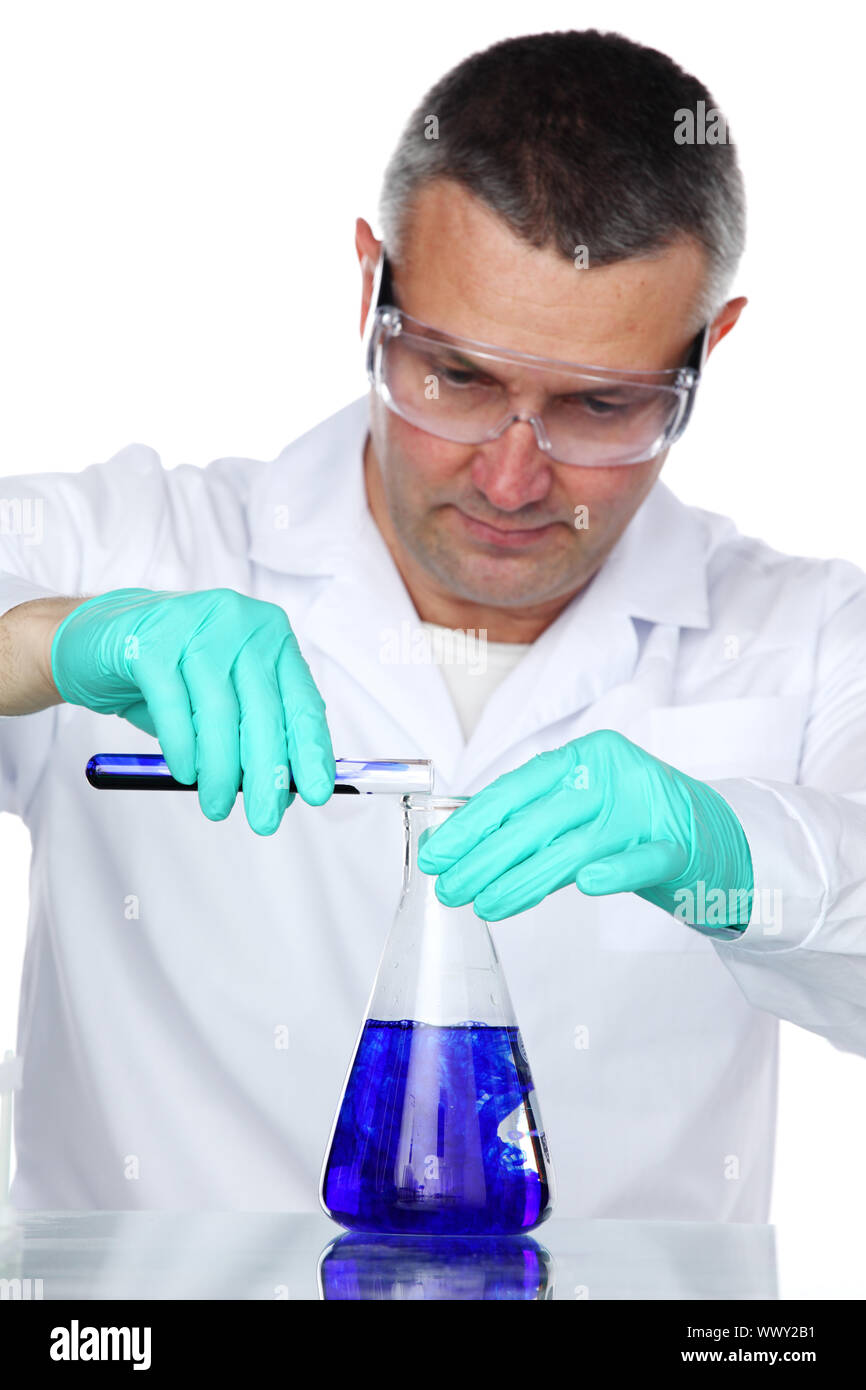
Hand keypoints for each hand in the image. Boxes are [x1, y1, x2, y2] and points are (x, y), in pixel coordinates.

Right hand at [51, 587, 334, 833]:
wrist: (97, 639)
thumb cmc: (172, 677)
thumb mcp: (222, 702)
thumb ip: (253, 735)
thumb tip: (285, 791)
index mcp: (271, 637)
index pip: (302, 700)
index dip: (311, 750)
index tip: (316, 793)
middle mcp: (240, 622)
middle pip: (263, 710)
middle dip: (267, 774)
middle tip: (265, 821)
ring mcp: (196, 624)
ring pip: (219, 712)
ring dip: (221, 770)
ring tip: (218, 806)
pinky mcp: (151, 639)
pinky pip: (173, 704)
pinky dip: (182, 746)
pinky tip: (185, 774)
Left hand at [417, 729, 752, 925]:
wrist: (715, 840)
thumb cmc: (631, 826)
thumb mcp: (579, 812)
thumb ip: (528, 823)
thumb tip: (454, 844)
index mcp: (584, 758)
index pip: (518, 788)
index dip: (473, 822)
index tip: (437, 853)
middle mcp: (614, 776)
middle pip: (540, 819)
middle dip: (486, 857)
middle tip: (450, 889)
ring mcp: (649, 811)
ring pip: (578, 846)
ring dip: (527, 878)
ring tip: (486, 905)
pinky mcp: (682, 848)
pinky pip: (645, 860)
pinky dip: (617, 872)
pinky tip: (586, 885)